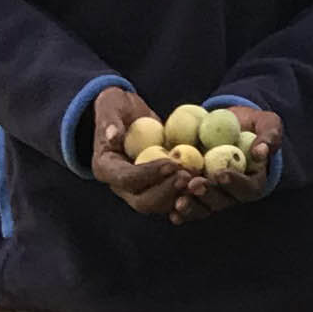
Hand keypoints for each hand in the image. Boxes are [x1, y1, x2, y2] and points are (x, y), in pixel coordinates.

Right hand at [89, 94, 277, 222]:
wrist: (126, 114)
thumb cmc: (116, 106)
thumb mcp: (110, 106)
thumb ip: (110, 121)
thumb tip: (113, 134)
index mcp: (106, 168)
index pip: (126, 179)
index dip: (148, 174)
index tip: (171, 163)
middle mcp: (122, 186)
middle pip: (144, 201)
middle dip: (168, 191)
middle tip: (188, 176)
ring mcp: (140, 190)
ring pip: (161, 205)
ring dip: (181, 196)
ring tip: (200, 181)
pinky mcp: (158, 188)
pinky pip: (173, 199)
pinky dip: (189, 196)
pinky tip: (206, 186)